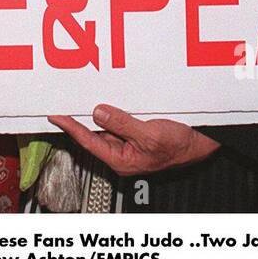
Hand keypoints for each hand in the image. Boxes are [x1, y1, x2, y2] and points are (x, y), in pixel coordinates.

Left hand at [48, 105, 219, 175]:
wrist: (201, 144)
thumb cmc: (180, 146)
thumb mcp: (150, 134)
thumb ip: (122, 123)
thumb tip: (98, 113)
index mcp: (121, 160)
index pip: (88, 142)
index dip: (70, 127)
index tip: (56, 116)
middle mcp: (122, 153)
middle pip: (94, 134)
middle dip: (80, 119)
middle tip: (64, 102)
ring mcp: (129, 144)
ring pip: (106, 126)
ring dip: (97, 113)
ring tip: (81, 98)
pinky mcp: (136, 134)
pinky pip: (118, 121)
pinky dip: (111, 111)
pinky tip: (107, 99)